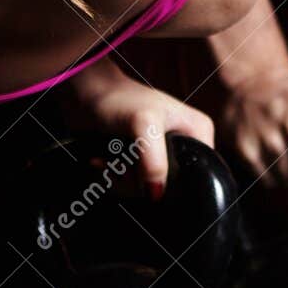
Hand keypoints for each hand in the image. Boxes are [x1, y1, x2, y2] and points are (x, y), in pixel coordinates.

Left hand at [69, 67, 213, 199]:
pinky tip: (105, 161)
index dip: (176, 178)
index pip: (200, 171)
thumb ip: (154, 160)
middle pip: (170, 185)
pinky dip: (114, 178)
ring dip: (122, 180)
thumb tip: (156, 192)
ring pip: (148, 189)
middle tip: (123, 163)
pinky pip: (132, 187)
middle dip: (141, 180)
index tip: (149, 169)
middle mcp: (183, 145)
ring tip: (111, 160)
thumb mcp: (144, 124)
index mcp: (197, 132)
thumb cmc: (119, 98)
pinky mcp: (140, 163)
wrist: (87, 96)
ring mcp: (160, 155)